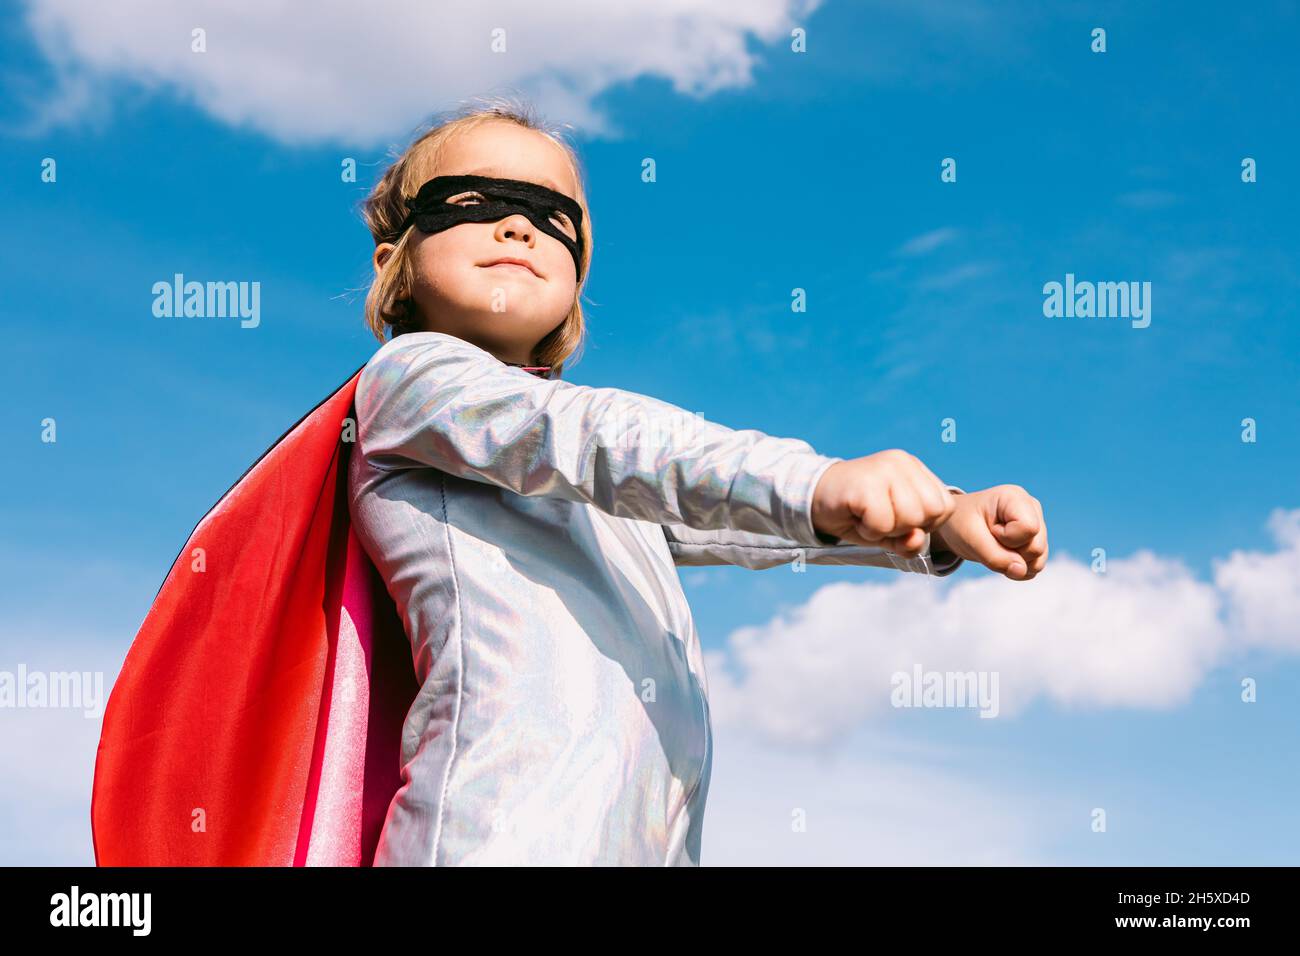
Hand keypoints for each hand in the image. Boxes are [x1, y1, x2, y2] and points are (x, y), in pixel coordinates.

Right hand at [810, 450, 956, 557]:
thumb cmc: (855, 515)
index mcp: (914, 469)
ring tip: (866, 517)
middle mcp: (902, 463)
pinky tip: (855, 517)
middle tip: (879, 519)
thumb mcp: (888, 532)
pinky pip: (882, 523)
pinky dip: (868, 531)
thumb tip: (917, 539)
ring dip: (885, 530)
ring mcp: (884, 469)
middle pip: (932, 512)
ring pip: (909, 518)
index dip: (926, 524)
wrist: (811, 499)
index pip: (946, 506)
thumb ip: (910, 540)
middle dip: (906, 527)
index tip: (898, 520)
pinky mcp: (865, 483)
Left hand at [931, 485, 1046, 579]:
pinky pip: (1036, 565)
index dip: (1008, 538)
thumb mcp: (971, 539)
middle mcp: (1032, 508)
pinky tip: (1002, 555)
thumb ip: (995, 557)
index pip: (1029, 528)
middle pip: (1036, 546)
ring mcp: (1037, 524)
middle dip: (1011, 553)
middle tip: (990, 540)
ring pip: (1039, 558)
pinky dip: (1018, 567)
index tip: (989, 530)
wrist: (956, 524)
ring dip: (1014, 562)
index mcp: (1015, 497)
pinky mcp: (1036, 540)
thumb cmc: (961, 523)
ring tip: (995, 547)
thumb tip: (1022, 571)